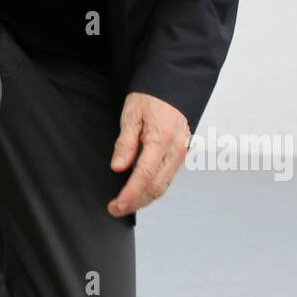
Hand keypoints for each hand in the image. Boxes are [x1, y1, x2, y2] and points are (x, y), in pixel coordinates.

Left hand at [108, 91, 190, 216]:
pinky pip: (167, 178)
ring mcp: (181, 154)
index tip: (116, 205)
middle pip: (156, 187)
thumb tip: (118, 167)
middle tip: (115, 209)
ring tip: (124, 204)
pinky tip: (139, 192)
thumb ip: (125, 143)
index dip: (130, 194)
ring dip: (144, 199)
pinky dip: (153, 189)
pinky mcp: (181, 155)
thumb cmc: (150, 98)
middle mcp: (175, 151)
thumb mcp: (131, 115)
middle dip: (135, 202)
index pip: (144, 176)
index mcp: (161, 140)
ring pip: (163, 186)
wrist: (173, 87)